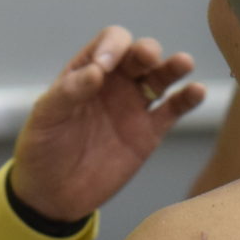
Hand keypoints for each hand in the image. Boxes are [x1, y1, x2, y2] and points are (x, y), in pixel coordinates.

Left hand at [11, 26, 206, 222]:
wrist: (53, 195)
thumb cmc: (42, 150)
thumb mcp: (45, 118)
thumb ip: (67, 93)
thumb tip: (97, 71)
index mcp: (87, 71)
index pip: (109, 43)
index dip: (112, 47)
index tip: (103, 68)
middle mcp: (115, 83)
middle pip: (139, 54)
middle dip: (145, 50)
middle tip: (146, 57)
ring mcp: (134, 106)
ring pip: (161, 77)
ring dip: (173, 67)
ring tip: (183, 63)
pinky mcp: (149, 133)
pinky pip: (173, 110)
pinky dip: (187, 99)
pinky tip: (196, 91)